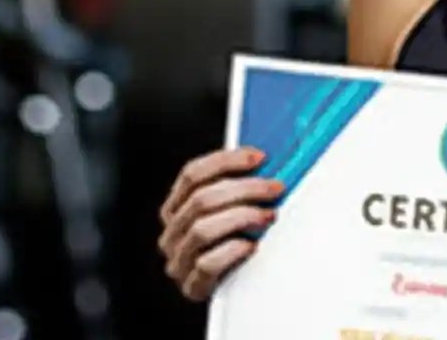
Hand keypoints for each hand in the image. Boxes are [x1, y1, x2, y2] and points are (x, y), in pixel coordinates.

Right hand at [157, 146, 284, 300]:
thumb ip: (238, 188)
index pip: (192, 175)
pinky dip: (232, 251)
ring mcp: (179, 261)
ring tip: (267, 215)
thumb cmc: (232, 243)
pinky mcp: (191, 286)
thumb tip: (267, 164)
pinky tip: (251, 246)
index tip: (259, 157)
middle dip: (245, 189)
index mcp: (176, 208)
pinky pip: (207, 264)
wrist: (229, 290)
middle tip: (274, 188)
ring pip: (202, 229)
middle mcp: (172, 232)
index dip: (226, 161)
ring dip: (242, 217)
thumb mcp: (230, 211)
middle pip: (202, 200)